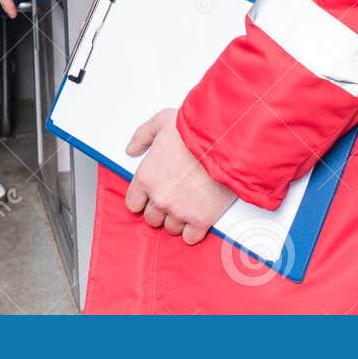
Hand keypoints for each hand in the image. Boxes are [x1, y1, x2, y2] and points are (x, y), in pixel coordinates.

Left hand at [125, 108, 235, 244]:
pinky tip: (197, 217)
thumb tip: (132, 148)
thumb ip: (143, 135)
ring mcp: (180, 210)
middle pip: (151, 218)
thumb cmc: (197, 130)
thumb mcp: (162, 121)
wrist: (225, 141)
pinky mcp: (201, 219)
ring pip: (170, 228)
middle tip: (174, 197)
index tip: (151, 196)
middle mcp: (160, 197)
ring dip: (177, 219)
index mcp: (147, 176)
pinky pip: (190, 237)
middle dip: (161, 209)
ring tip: (188, 204)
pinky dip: (194, 230)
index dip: (143, 199)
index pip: (133, 203)